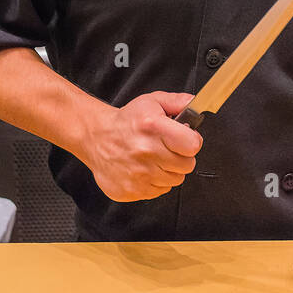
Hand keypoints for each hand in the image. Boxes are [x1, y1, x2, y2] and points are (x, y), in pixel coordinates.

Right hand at [79, 91, 201, 202]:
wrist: (96, 137)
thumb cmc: (126, 121)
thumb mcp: (152, 102)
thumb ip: (178, 102)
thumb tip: (197, 106)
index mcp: (153, 127)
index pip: (193, 145)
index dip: (191, 141)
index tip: (184, 139)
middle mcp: (146, 152)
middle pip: (187, 165)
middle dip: (181, 157)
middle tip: (167, 148)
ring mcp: (138, 174)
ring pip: (175, 180)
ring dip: (168, 170)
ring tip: (154, 158)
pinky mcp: (132, 190)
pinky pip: (160, 191)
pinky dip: (155, 182)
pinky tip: (144, 169)